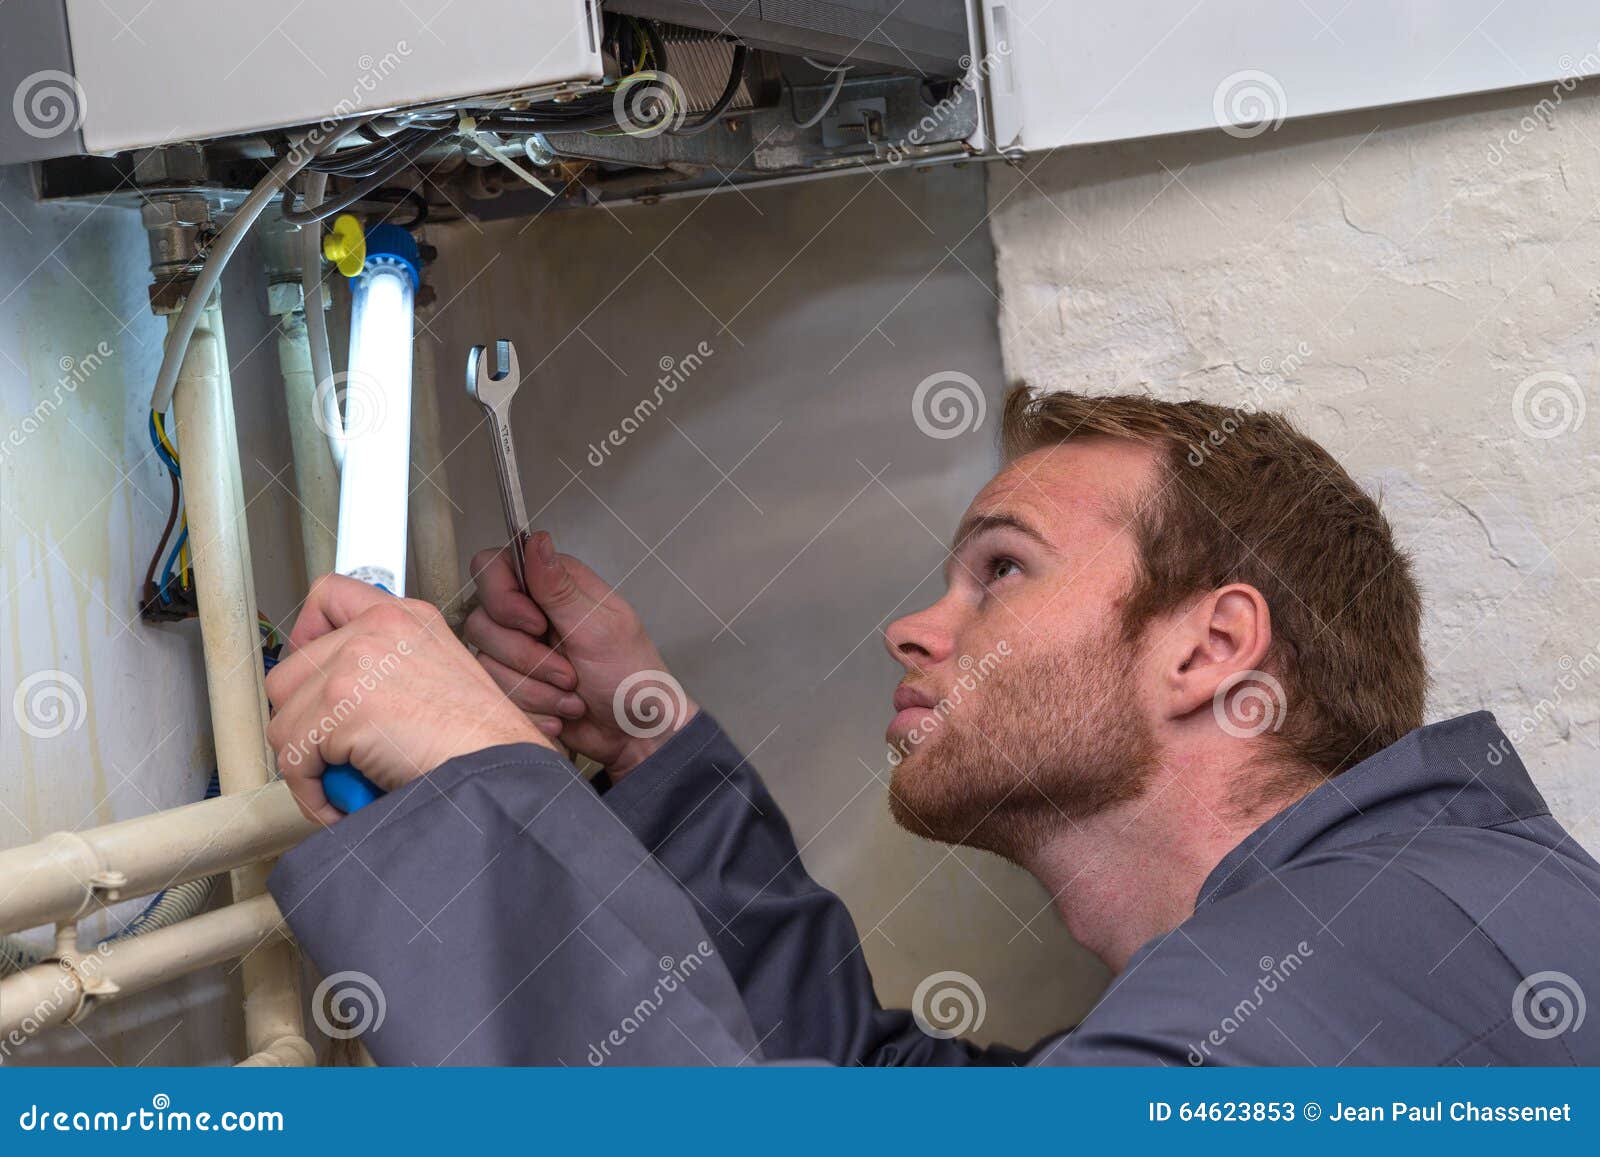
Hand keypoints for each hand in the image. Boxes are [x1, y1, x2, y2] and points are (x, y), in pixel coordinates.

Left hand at [265, 574, 555, 823]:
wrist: (499, 767)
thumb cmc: (483, 739)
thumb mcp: (445, 673)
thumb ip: (393, 669)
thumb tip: (345, 698)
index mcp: (404, 618)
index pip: (328, 597)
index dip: (305, 636)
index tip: (307, 667)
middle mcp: (376, 629)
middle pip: (289, 673)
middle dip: (302, 721)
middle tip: (330, 749)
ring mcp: (354, 664)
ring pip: (283, 721)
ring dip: (307, 763)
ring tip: (345, 780)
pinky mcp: (339, 706)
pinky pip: (292, 761)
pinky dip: (312, 794)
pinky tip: (344, 800)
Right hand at [465, 532, 696, 779]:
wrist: (634, 734)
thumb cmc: (632, 677)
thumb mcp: (599, 629)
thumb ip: (559, 588)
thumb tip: (536, 540)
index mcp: (554, 586)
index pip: (493, 568)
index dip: (503, 597)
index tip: (535, 625)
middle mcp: (530, 613)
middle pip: (482, 621)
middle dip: (527, 657)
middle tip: (569, 671)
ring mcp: (519, 651)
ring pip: (487, 663)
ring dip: (535, 688)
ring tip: (572, 693)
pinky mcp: (515, 684)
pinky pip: (496, 694)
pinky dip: (534, 708)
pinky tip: (562, 712)